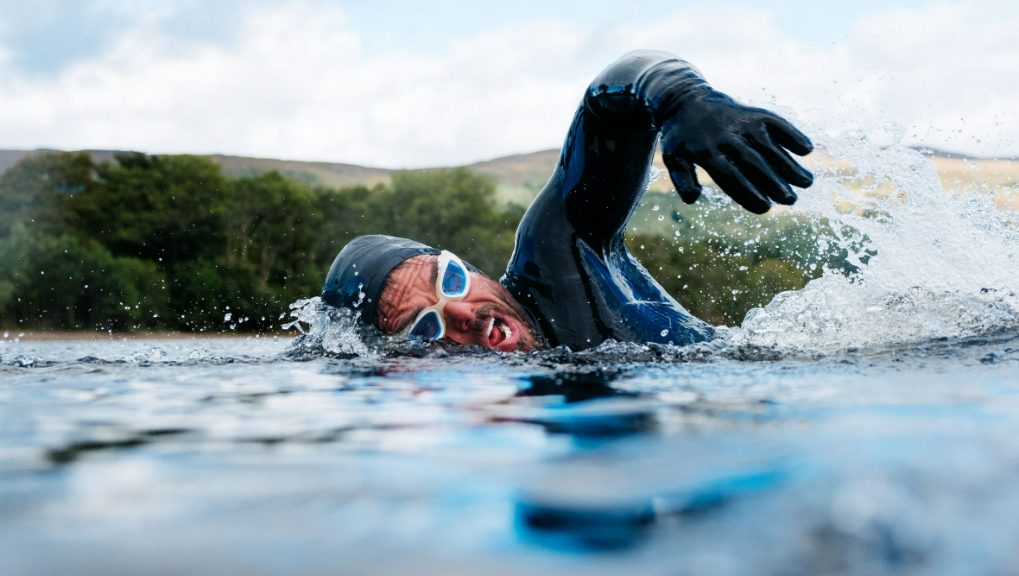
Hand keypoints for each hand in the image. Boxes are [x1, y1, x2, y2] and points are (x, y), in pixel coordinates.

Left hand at [660, 90, 813, 213]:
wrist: (684, 99)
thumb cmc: (681, 137)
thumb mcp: (673, 157)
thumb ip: (682, 178)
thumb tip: (693, 199)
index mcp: (705, 151)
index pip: (730, 176)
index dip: (748, 192)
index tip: (765, 208)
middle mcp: (727, 136)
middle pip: (753, 162)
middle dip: (773, 181)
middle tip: (790, 200)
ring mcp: (743, 123)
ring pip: (769, 145)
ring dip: (788, 163)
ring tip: (806, 182)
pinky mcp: (754, 113)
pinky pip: (776, 123)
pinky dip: (791, 134)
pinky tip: (807, 150)